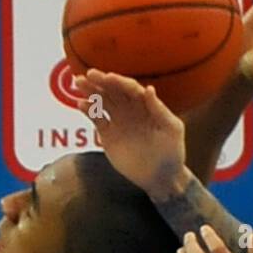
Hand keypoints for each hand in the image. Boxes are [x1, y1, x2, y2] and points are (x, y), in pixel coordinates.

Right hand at [73, 68, 186, 198]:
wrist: (161, 177)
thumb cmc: (172, 152)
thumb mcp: (172, 129)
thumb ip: (159, 110)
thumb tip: (148, 89)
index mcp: (146, 105)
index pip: (130, 88)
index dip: (119, 82)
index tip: (107, 78)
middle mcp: (130, 109)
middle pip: (113, 91)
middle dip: (101, 82)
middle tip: (88, 75)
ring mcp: (118, 121)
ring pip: (102, 101)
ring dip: (91, 91)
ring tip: (79, 83)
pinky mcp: (108, 135)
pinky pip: (97, 119)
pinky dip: (88, 111)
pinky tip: (81, 104)